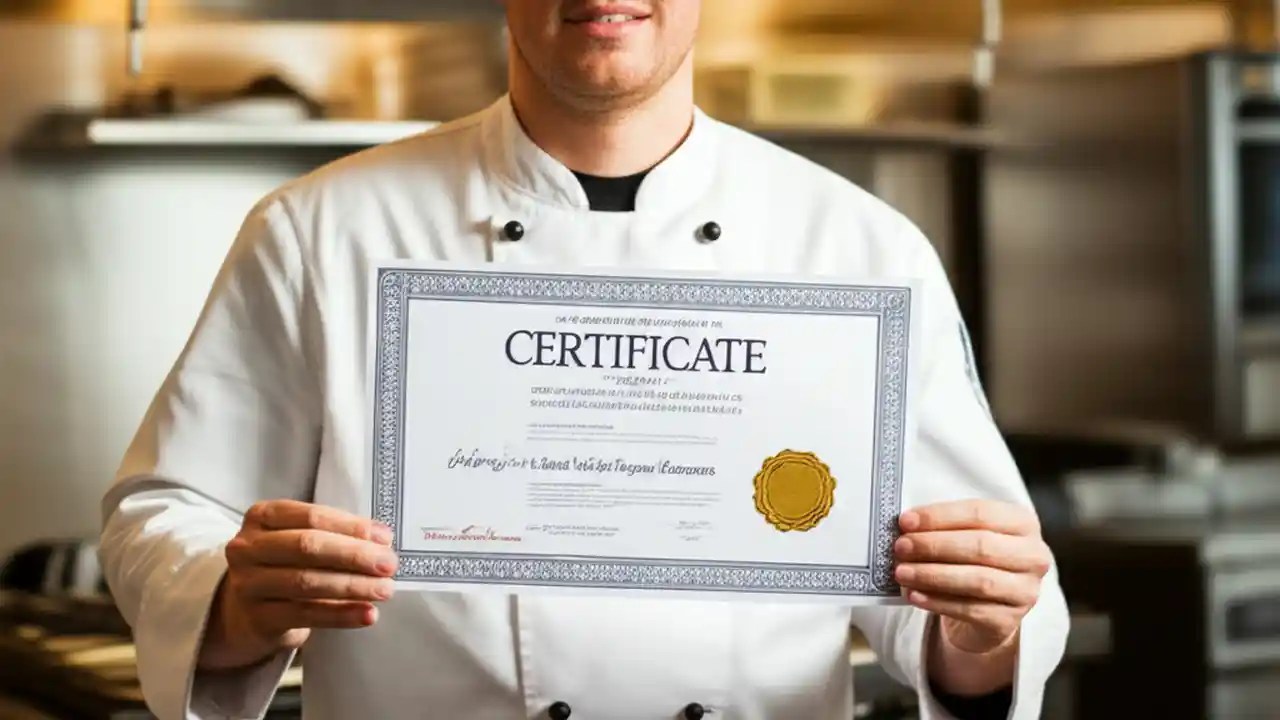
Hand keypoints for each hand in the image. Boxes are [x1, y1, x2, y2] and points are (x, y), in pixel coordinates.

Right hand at [199, 500, 398, 670]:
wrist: (242, 614)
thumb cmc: (282, 567)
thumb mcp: (296, 542)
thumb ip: (332, 536)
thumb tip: (381, 542)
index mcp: (262, 516)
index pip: (312, 517)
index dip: (351, 526)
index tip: (385, 538)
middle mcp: (247, 547)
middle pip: (307, 547)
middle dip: (354, 555)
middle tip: (389, 565)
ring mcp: (247, 584)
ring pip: (306, 582)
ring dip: (352, 586)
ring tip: (384, 590)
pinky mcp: (256, 618)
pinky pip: (305, 615)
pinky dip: (341, 614)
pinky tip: (367, 614)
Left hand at [894, 499, 1050, 655]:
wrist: (989, 608)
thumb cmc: (973, 560)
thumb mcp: (965, 535)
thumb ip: (944, 527)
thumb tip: (906, 526)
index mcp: (1023, 523)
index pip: (981, 513)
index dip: (940, 516)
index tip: (906, 521)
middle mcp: (1033, 556)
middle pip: (981, 546)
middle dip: (934, 545)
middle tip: (900, 547)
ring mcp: (1025, 591)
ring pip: (978, 580)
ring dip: (933, 575)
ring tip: (902, 572)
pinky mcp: (1010, 620)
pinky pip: (970, 610)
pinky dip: (938, 601)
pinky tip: (914, 595)